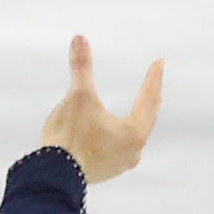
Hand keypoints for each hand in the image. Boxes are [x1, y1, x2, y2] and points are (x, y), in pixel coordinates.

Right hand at [39, 35, 163, 183]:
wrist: (53, 175)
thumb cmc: (70, 136)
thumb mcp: (78, 96)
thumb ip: (82, 67)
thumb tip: (80, 39)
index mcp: (133, 132)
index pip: (148, 98)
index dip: (153, 78)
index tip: (160, 63)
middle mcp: (133, 151)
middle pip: (146, 118)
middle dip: (150, 99)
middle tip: (156, 85)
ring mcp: (119, 164)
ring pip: (134, 135)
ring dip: (138, 119)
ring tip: (140, 110)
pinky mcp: (105, 170)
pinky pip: (120, 147)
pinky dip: (121, 133)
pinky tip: (115, 133)